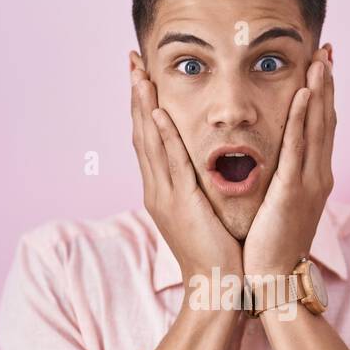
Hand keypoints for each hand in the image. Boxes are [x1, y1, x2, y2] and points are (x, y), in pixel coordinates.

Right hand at [130, 66, 243, 291]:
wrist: (216, 287)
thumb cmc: (217, 254)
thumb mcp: (203, 213)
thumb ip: (198, 189)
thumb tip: (202, 169)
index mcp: (163, 190)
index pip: (150, 139)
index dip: (144, 106)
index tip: (141, 76)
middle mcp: (157, 189)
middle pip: (141, 133)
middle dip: (136, 96)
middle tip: (132, 61)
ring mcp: (165, 196)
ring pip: (150, 142)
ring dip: (144, 106)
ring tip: (138, 74)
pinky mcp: (180, 204)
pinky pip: (170, 164)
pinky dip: (163, 137)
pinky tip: (159, 113)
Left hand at [243, 45, 335, 276]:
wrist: (273, 281)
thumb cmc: (271, 248)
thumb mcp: (281, 207)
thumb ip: (283, 183)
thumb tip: (279, 168)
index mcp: (313, 178)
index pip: (320, 128)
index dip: (324, 96)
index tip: (323, 66)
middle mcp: (317, 176)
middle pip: (325, 120)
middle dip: (328, 83)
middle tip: (327, 49)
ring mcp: (308, 183)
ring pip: (316, 127)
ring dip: (320, 90)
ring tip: (320, 58)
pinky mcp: (293, 192)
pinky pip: (298, 147)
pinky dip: (302, 118)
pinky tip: (305, 93)